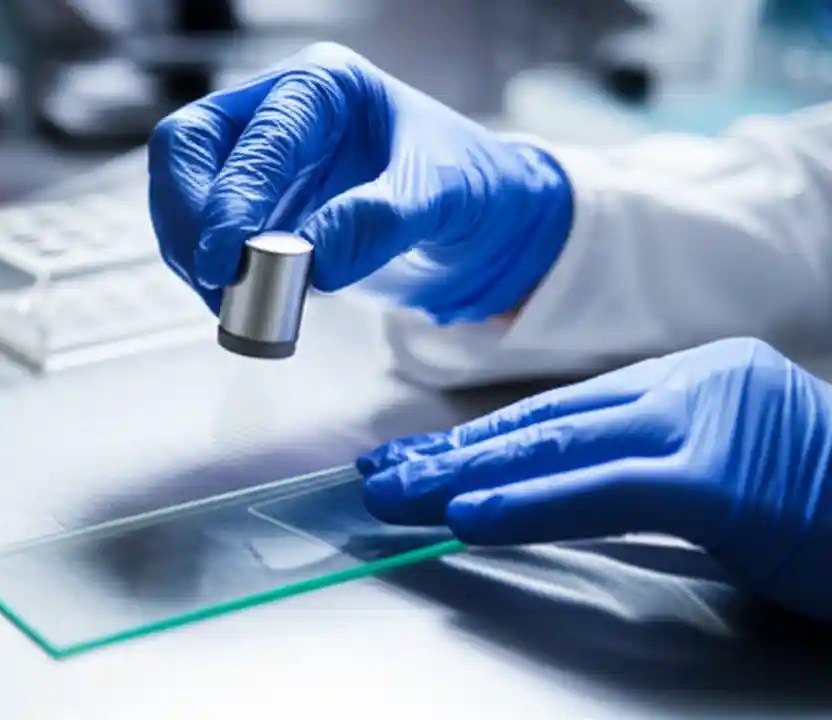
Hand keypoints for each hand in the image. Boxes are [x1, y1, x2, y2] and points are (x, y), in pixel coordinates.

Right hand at [147, 42, 572, 320]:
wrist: (479, 218)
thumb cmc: (468, 186)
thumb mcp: (441, 197)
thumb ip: (378, 221)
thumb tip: (311, 258)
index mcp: (324, 88)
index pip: (255, 136)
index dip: (229, 199)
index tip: (225, 262)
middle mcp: (279, 110)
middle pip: (188, 146)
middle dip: (187, 216)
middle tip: (211, 279)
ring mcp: (259, 155)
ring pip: (183, 187)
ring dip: (188, 246)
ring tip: (225, 300)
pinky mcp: (253, 201)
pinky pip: (202, 227)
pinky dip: (205, 265)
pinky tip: (233, 295)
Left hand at [358, 338, 831, 621]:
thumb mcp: (735, 482)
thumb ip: (653, 471)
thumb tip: (550, 490)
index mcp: (697, 381)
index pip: (564, 410)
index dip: (483, 439)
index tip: (418, 460)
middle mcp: (696, 383)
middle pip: (545, 420)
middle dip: (451, 453)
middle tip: (379, 478)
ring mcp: (712, 419)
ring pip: (558, 444)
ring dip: (464, 476)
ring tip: (397, 498)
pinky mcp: (726, 475)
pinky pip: (603, 487)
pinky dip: (527, 502)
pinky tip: (468, 514)